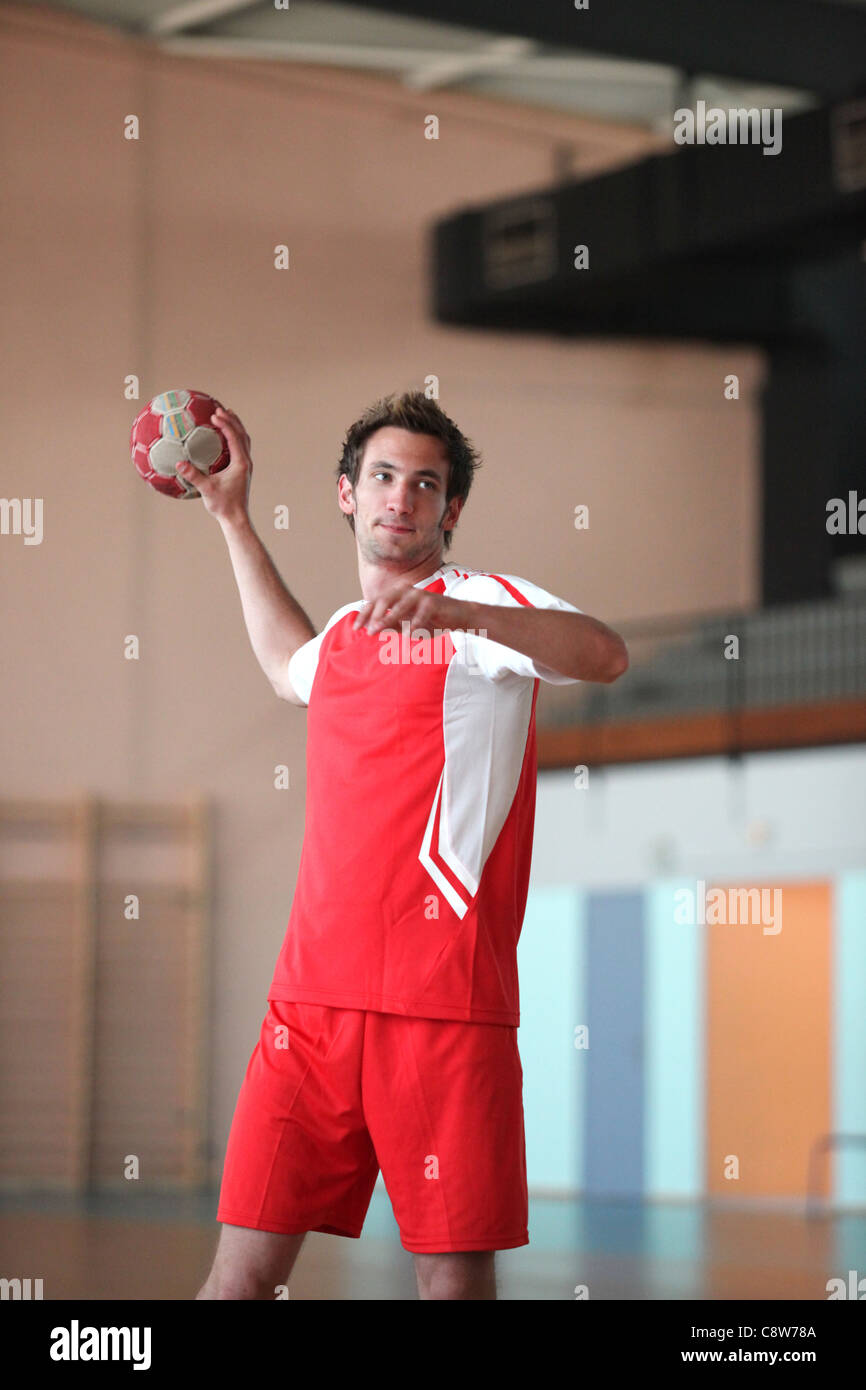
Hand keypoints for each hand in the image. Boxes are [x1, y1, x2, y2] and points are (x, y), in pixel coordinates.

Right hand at [177, 405, 251, 522]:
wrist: (236, 518)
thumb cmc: (223, 505)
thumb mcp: (206, 490)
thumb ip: (193, 476)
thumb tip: (178, 464)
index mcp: (241, 463)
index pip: (235, 437)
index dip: (225, 424)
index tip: (214, 414)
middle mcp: (246, 462)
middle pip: (242, 434)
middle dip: (232, 419)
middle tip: (219, 407)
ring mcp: (245, 466)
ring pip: (244, 440)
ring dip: (235, 426)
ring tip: (225, 415)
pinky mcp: (242, 470)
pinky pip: (239, 448)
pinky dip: (233, 437)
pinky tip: (221, 437)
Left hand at [352, 582, 471, 636]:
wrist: (458, 616)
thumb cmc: (431, 620)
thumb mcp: (407, 624)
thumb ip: (391, 623)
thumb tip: (371, 628)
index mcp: (398, 595)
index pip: (376, 602)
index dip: (364, 614)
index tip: (355, 627)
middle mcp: (406, 592)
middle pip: (384, 600)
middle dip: (373, 615)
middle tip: (367, 630)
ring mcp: (420, 596)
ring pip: (400, 606)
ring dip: (388, 618)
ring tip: (378, 629)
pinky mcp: (433, 602)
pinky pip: (421, 613)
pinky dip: (414, 623)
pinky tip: (407, 634)